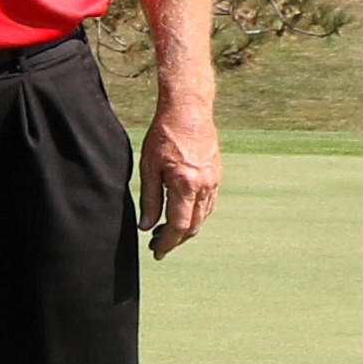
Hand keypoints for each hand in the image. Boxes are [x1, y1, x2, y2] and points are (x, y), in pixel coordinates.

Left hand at [141, 110, 219, 256]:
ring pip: (203, 216)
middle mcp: (204, 186)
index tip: (156, 252)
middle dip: (176, 240)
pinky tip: (181, 214)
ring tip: (164, 233)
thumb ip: (149, 199)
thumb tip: (145, 226)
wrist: (189, 111)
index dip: (168, 242)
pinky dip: (196, 215)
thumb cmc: (163, 136)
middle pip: (194, 226)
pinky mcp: (216, 175)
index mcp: (185, 185)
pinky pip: (208, 204)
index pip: (178, 225)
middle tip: (157, 246)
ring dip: (186, 229)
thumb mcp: (149, 167)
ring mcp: (214, 181)